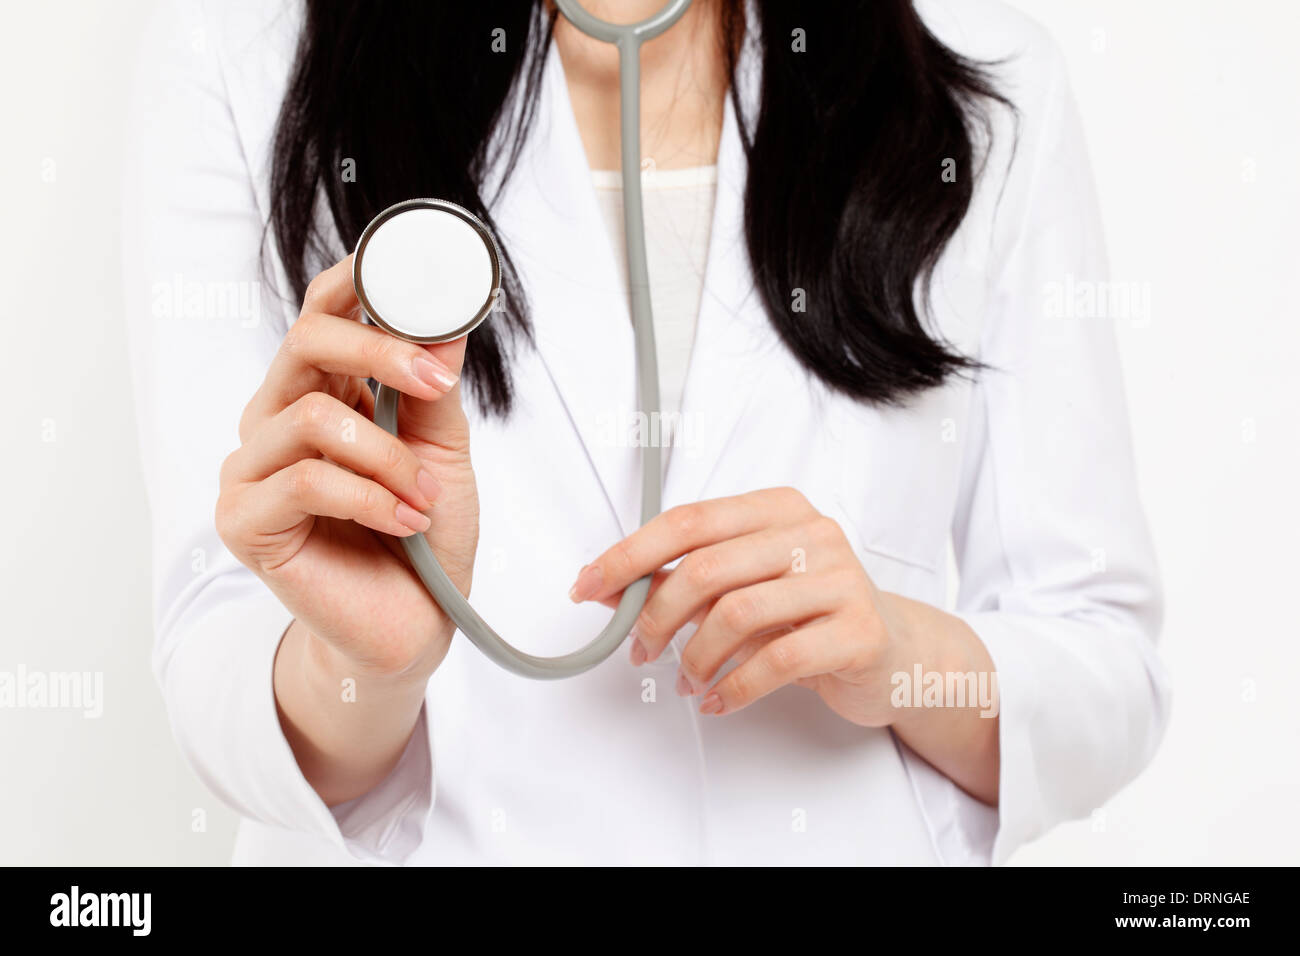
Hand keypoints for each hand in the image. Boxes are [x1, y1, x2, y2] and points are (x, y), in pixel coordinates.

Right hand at [216, 255, 479, 682]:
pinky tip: (402, 521)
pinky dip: (369, 497)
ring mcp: (252, 469)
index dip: (356, 283)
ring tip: (423, 495)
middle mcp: (276, 420)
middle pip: (305, 341)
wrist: (414, 624)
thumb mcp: (442, 450)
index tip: (415, 280)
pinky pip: (304, 479)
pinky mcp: (244, 520)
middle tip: (435, 381)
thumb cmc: (423, 534)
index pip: (320, 315)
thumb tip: (445, 322)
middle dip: (380, 352)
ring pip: (312, 416)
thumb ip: (434, 388)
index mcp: (320, 392)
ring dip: (388, 456)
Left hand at [569, 487, 911, 724]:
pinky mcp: (859, 631)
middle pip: (707, 567)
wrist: (900, 654)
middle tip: (639, 650)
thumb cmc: (813, 615)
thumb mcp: (750, 587)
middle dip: (656, 615)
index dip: (630, 554)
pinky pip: (776, 660)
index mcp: (778, 509)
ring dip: (695, 657)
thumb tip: (611, 588)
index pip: (689, 521)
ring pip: (737, 613)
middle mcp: (812, 534)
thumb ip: (688, 580)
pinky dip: (734, 687)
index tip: (588, 585)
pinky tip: (720, 700)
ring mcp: (841, 580)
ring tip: (688, 680)